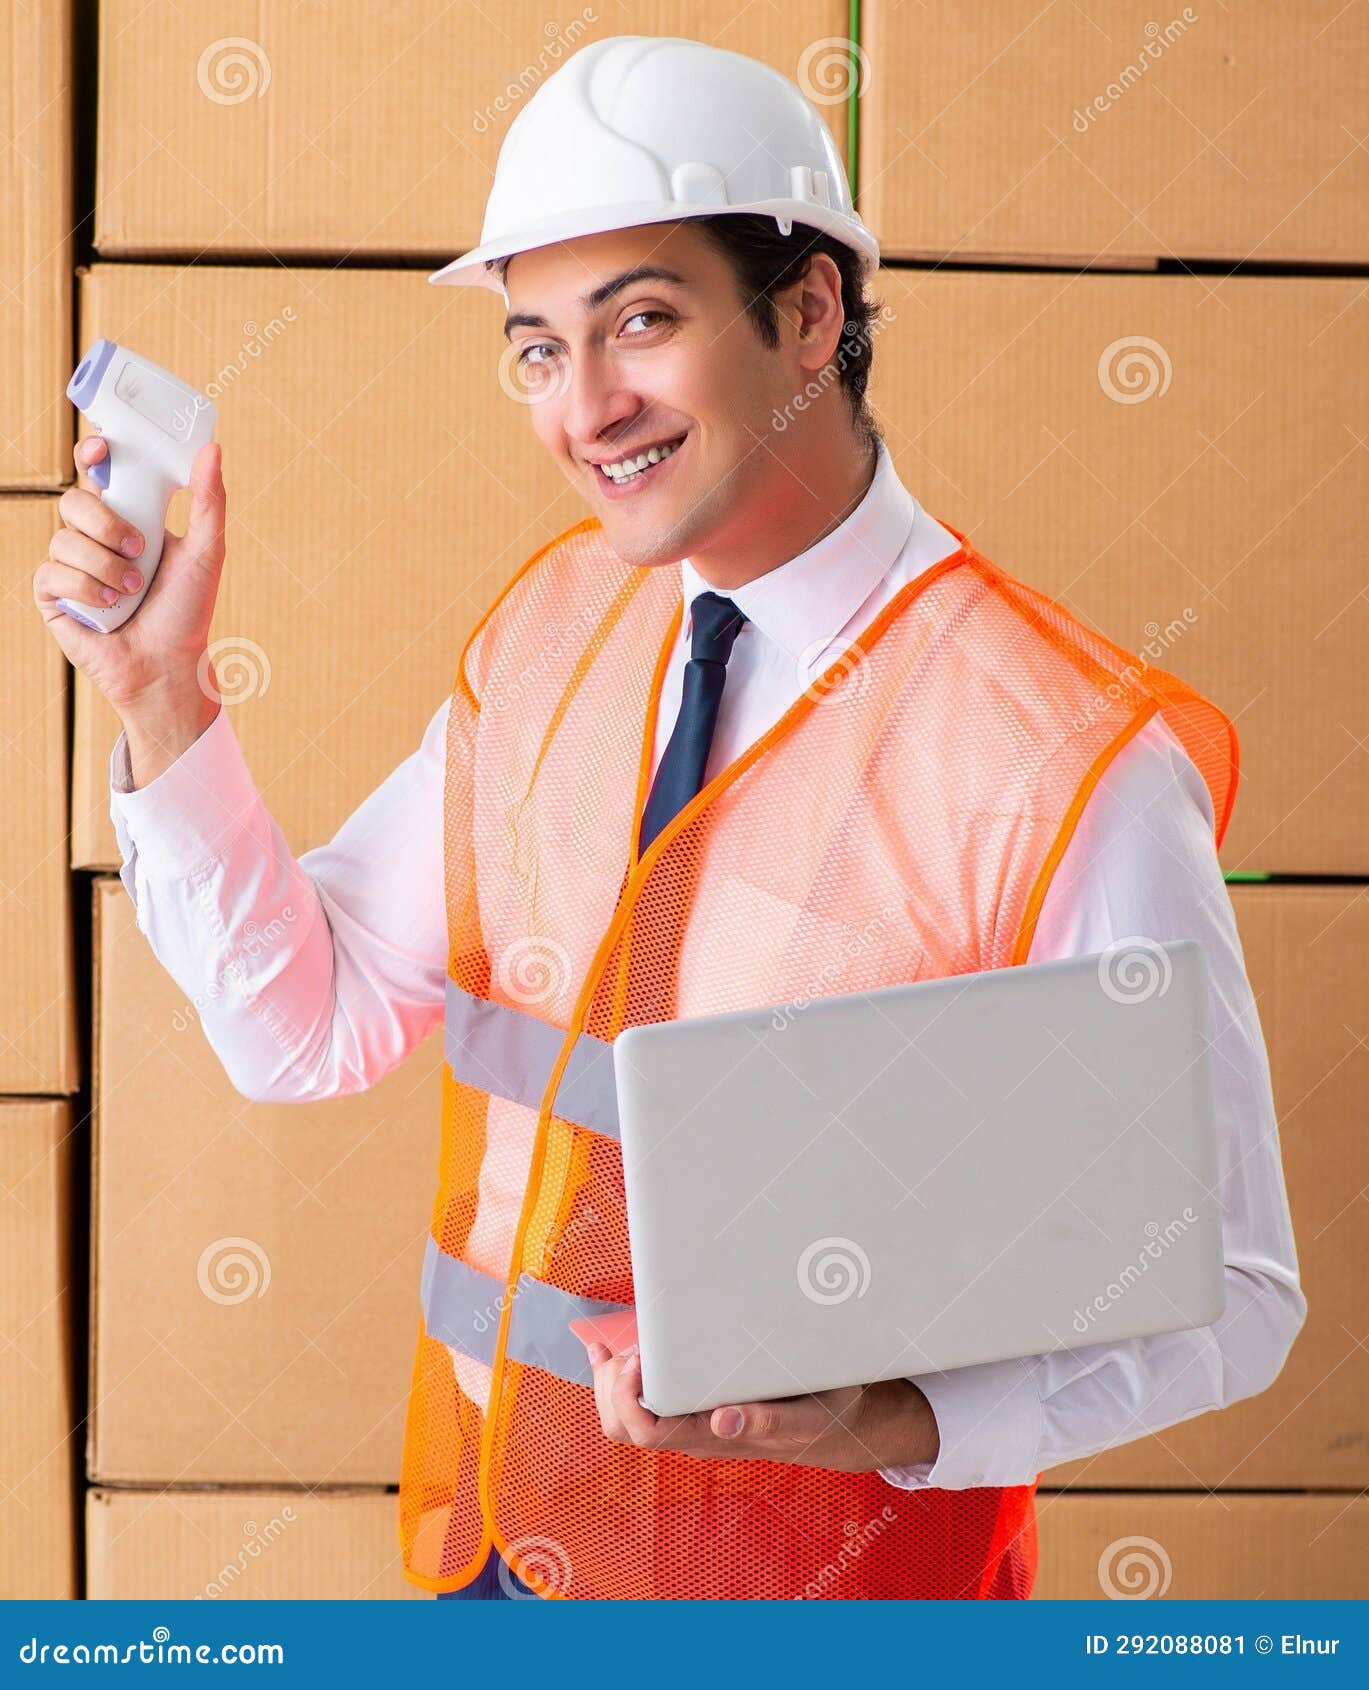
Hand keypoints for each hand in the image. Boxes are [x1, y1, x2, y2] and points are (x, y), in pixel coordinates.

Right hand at [34, 437, 227, 713]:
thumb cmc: (187, 610)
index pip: (99, 473)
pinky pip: (52, 574)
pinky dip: (86, 590)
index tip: (103, 449)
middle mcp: (94, 537)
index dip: (92, 454)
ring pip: (64, 538)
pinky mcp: (54, 595)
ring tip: (132, 591)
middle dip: (107, 524)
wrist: (168, 665)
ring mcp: (71, 565)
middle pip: (75, 501)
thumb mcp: (207, 551)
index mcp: (127, 518)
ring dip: (105, 567)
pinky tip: (109, 608)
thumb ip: (209, 500)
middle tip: (139, 550)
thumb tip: (213, 449)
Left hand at [582, 1341, 939, 1471]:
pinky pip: (639, 1404)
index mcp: (715, 1437)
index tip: (639, 1355)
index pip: (647, 1433)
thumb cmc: (820, 1414)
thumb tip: (722, 1418)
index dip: (627, 1397)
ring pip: (622, 1419)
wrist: (834, 1425)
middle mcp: (693, 1434)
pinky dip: (618, 1376)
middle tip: (629, 1347)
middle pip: (621, 1427)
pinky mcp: (692, 1409)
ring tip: (614, 1344)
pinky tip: (614, 1348)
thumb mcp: (806, 1415)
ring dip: (609, 1382)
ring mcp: (689, 1423)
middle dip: (609, 1387)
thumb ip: (769, 1421)